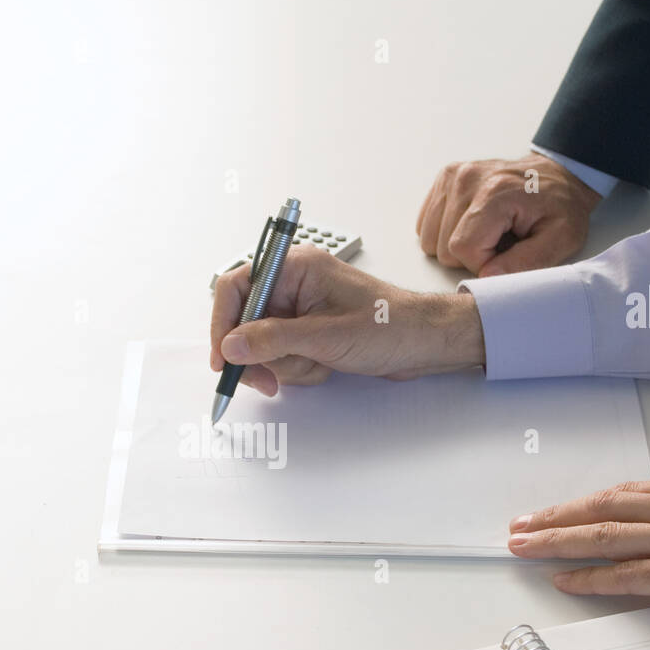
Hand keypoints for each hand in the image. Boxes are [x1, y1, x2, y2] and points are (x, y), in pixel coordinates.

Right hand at [210, 246, 483, 395]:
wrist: (426, 343)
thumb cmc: (390, 327)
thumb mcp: (326, 337)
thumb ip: (272, 340)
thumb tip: (230, 346)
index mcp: (295, 267)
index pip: (236, 287)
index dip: (223, 323)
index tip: (223, 359)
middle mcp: (293, 284)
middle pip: (244, 322)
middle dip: (258, 356)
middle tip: (269, 382)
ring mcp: (300, 309)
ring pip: (262, 345)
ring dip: (285, 366)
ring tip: (318, 365)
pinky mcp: (308, 331)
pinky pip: (282, 355)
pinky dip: (298, 369)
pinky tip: (325, 368)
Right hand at [415, 153, 600, 275]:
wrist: (559, 174)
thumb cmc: (560, 207)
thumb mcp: (561, 239)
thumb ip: (526, 263)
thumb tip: (487, 278)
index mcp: (495, 193)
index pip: (463, 249)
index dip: (484, 263)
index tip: (508, 253)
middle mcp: (467, 179)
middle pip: (444, 247)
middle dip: (472, 255)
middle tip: (502, 240)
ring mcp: (453, 176)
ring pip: (431, 239)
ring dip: (458, 244)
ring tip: (489, 231)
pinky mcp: (444, 179)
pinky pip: (426, 225)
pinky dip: (446, 231)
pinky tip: (474, 222)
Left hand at [507, 475, 649, 649]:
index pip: (627, 492)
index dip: (583, 503)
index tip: (554, 512)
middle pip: (605, 506)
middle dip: (556, 516)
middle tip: (521, 526)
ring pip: (606, 535)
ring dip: (557, 542)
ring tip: (525, 548)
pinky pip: (627, 574)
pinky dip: (589, 578)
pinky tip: (564, 580)